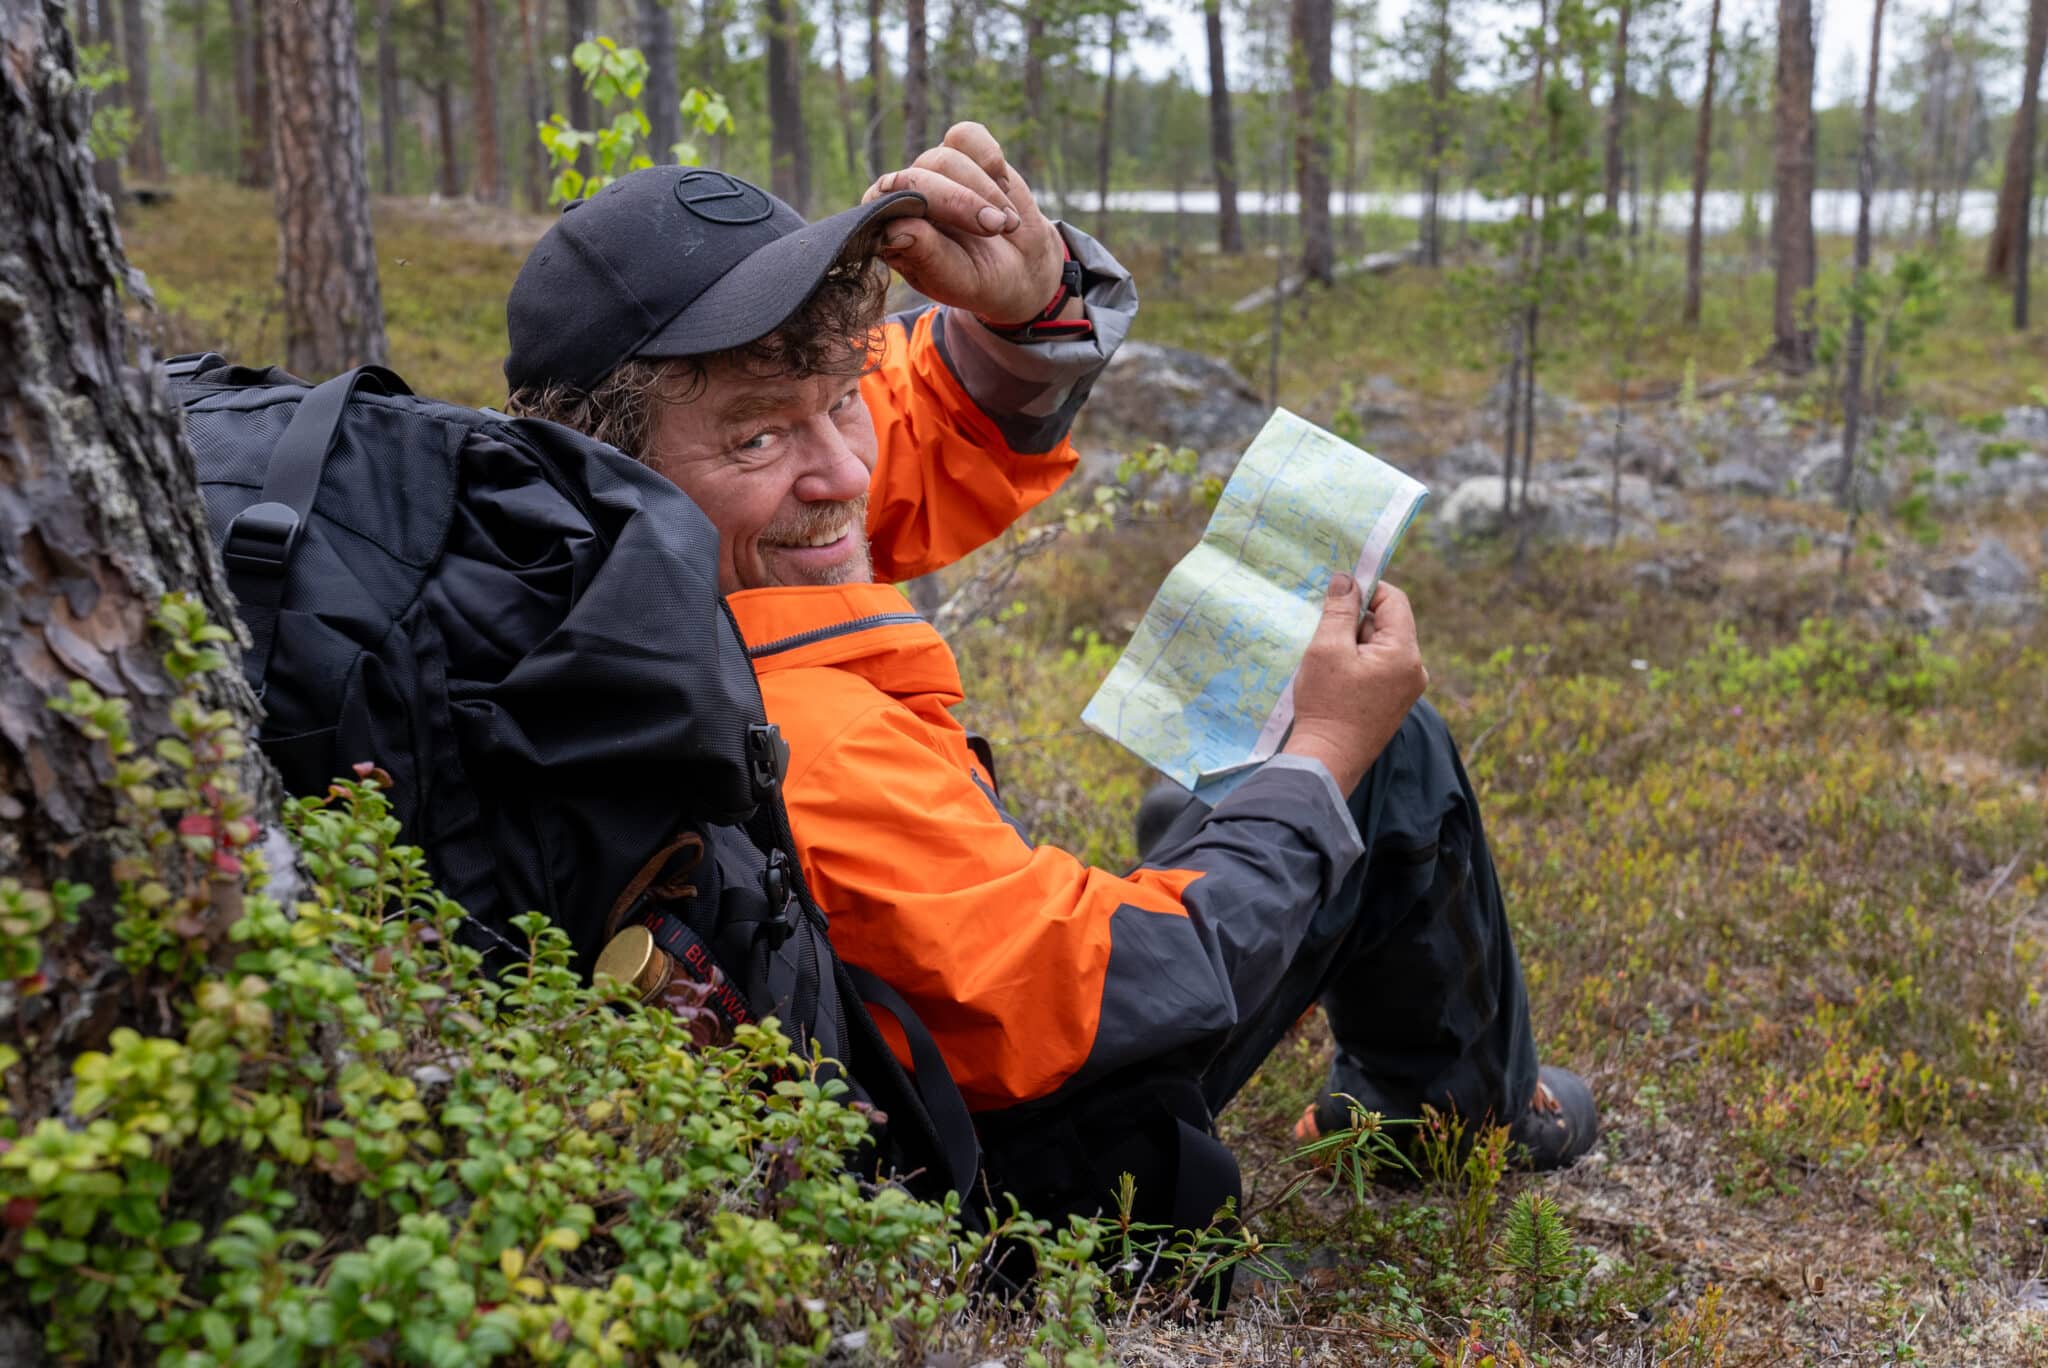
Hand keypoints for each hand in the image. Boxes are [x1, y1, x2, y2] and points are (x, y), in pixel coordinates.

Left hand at [862, 122, 1067, 327]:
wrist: (1021, 264)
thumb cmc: (980, 279)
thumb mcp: (958, 281)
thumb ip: (927, 258)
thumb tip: (896, 230)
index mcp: (889, 228)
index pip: (885, 205)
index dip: (920, 209)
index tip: (954, 233)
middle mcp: (902, 194)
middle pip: (919, 178)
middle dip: (961, 202)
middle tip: (995, 227)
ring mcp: (929, 168)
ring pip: (946, 157)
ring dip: (985, 190)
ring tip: (1007, 224)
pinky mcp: (957, 149)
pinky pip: (966, 135)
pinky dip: (991, 159)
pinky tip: (1004, 188)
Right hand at [1282, 576, 1428, 794]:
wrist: (1327, 761)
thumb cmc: (1327, 704)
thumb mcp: (1327, 648)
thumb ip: (1339, 610)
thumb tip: (1346, 578)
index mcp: (1405, 653)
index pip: (1394, 600)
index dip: (1366, 589)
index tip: (1337, 593)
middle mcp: (1415, 669)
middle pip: (1387, 623)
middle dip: (1355, 622)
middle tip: (1324, 635)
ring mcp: (1407, 688)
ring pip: (1380, 646)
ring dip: (1353, 644)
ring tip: (1328, 663)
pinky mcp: (1394, 702)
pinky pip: (1379, 668)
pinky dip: (1357, 664)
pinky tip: (1335, 678)